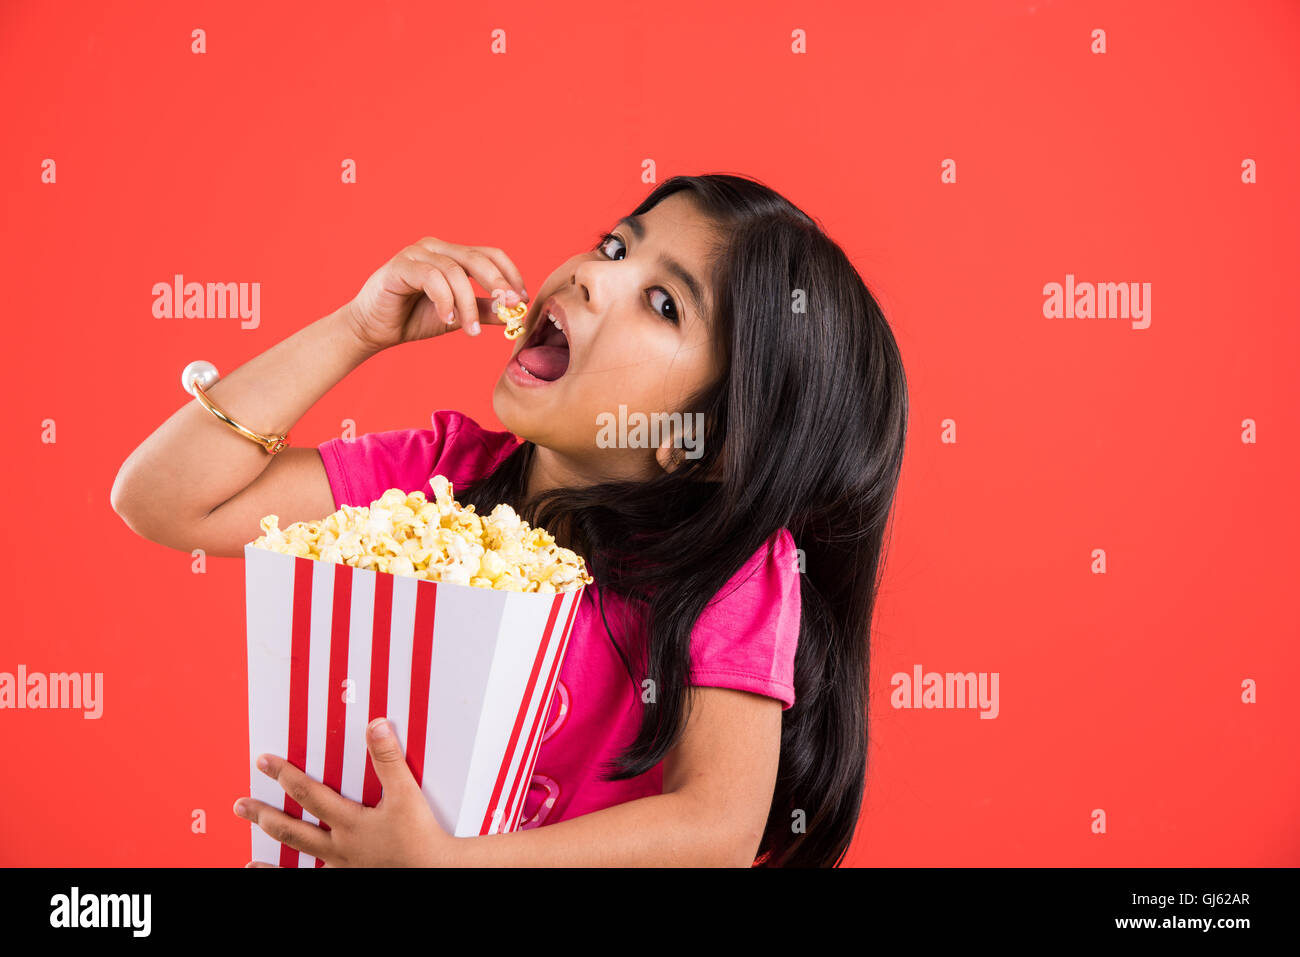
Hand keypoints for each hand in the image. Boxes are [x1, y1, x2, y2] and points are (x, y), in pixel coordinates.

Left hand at [234, 717, 453, 866]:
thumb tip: (375, 725)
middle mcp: (339, 848)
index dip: (285, 776)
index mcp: (351, 823)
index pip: (309, 795)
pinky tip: (273, 875)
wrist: (436, 870)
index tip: (264, 761)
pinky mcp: (348, 879)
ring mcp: (342, 868)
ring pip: (299, 860)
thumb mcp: (407, 794)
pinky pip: (312, 882)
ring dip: (272, 852)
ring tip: (248, 852)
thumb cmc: (421, 836)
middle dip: (264, 814)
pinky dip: (289, 879)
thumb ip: (389, 759)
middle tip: (240, 804)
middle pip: (292, 830)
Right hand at [344, 236, 527, 352]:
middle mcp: (437, 248)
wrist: (373, 329)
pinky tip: (447, 319)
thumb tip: (515, 313)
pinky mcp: (400, 266)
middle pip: (477, 258)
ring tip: (472, 331)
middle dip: (497, 284)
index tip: (522, 300)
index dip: (510, 274)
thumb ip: (484, 310)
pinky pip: (431, 278)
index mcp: (453, 255)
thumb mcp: (458, 316)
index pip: (490, 255)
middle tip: (509, 308)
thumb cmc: (414, 319)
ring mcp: (417, 253)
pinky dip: (444, 300)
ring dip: (468, 304)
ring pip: (455, 272)